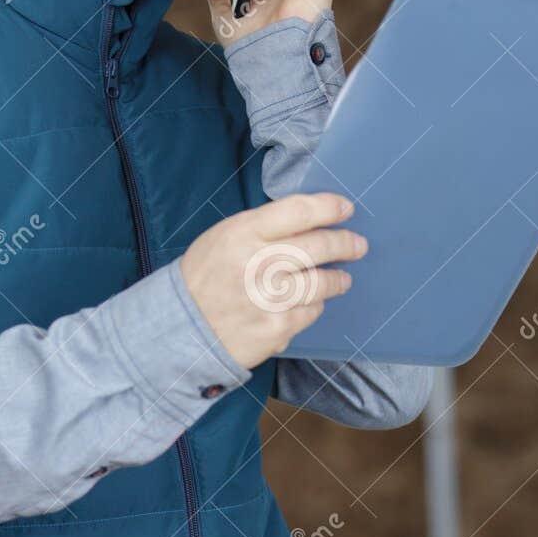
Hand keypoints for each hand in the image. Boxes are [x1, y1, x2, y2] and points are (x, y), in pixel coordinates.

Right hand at [179, 192, 367, 370]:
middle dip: (346, 243)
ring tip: (341, 278)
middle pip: (319, 246)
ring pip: (322, 282)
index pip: (299, 211)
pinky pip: (311, 311)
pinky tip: (306, 303)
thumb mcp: (224, 238)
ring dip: (337, 279)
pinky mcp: (277, 328)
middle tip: (357, 245)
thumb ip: (263, 228)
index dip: (329, 207)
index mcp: (243, 233)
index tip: (346, 209)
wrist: (180, 329)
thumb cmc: (205, 278)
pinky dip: (313, 306)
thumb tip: (311, 220)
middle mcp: (259, 264)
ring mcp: (270, 299)